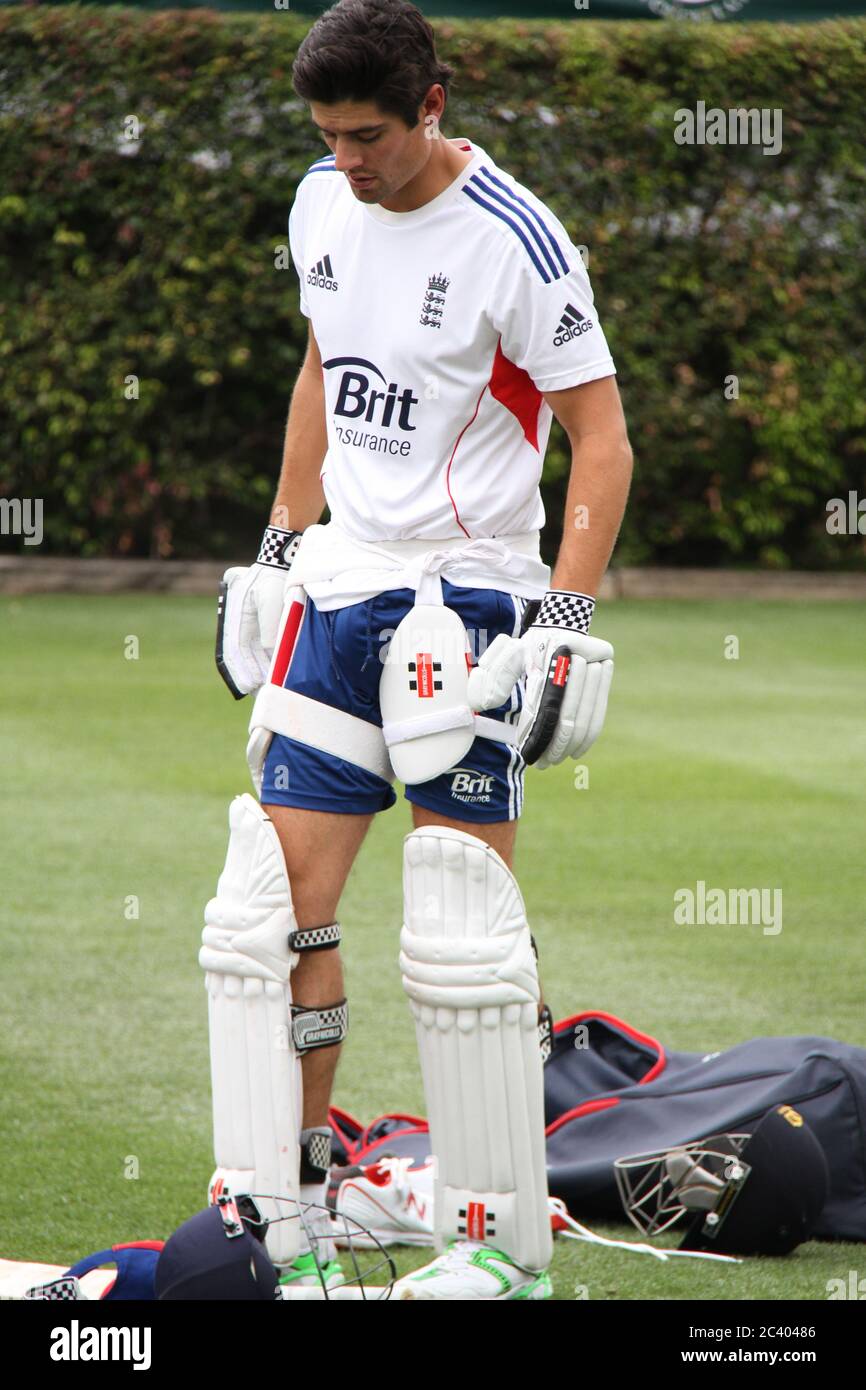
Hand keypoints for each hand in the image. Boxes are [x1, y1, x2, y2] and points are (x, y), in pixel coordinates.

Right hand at [215, 526, 300, 697]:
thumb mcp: (270, 604)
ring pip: (249, 652)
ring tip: (263, 688)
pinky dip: (262, 659)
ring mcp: (247, 623)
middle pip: (239, 654)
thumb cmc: (274, 580)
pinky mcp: (258, 623)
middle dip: (247, 674)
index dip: (240, 670)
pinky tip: (269, 672)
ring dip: (255, 669)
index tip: (248, 686)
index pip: (235, 649)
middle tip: (255, 693)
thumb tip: (269, 653)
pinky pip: (256, 646)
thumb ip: (269, 629)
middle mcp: (238, 621)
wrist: (281, 562)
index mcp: (235, 615)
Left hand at [467, 590, 613, 768]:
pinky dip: (589, 735)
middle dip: (557, 746)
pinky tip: (575, 751)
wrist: (559, 624)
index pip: (548, 706)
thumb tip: (486, 704)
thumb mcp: (507, 654)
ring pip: (587, 717)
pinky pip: (599, 712)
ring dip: (572, 745)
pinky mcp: (606, 672)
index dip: (541, 735)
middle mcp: (578, 659)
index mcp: (551, 655)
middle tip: (544, 764)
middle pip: (569, 715)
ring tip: (557, 760)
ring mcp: (596, 664)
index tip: (531, 756)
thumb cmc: (529, 645)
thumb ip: (495, 677)